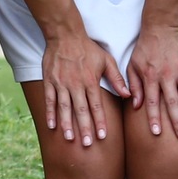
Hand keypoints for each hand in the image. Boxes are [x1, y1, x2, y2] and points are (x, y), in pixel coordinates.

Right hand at [38, 28, 126, 147]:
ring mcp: (62, 84)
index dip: (100, 122)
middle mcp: (76, 84)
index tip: (103, 136)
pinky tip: (51, 125)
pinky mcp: (50, 81)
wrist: (65, 34)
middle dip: (85, 128)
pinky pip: (50, 100)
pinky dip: (50, 113)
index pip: (97, 106)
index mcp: (91, 81)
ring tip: (70, 138)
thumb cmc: (87, 48)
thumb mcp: (106, 60)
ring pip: (65, 107)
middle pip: (81, 110)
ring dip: (67, 124)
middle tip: (87, 144)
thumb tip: (128, 95)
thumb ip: (116, 78)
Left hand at [126, 22, 177, 140]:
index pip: (152, 102)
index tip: (156, 133)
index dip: (154, 118)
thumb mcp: (132, 64)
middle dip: (177, 121)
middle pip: (172, 102)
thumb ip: (134, 85)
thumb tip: (135, 105)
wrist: (161, 25)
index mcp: (150, 77)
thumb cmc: (144, 48)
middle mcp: (166, 75)